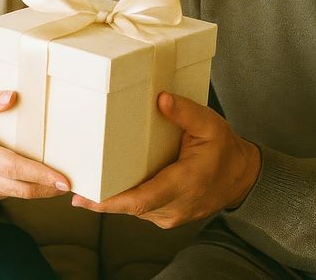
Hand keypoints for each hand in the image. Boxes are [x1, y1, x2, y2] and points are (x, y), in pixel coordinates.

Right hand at [0, 90, 69, 206]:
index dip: (41, 175)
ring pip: (14, 194)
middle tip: (73, 182)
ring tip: (57, 179)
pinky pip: (2, 195)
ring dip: (36, 189)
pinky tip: (29, 177)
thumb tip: (13, 97)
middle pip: (21, 188)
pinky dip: (18, 188)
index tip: (64, 179)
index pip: (14, 167)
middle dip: (49, 188)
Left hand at [71, 92, 260, 227]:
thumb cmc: (224, 149)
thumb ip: (186, 112)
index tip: (87, 198)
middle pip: (132, 208)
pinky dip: (126, 201)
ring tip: (86, 186)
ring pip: (135, 211)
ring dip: (113, 202)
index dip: (112, 203)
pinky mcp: (168, 217)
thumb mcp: (210, 125)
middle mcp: (176, 206)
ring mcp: (172, 216)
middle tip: (74, 189)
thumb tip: (162, 99)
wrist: (241, 177)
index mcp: (186, 183)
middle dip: (102, 201)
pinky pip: (142, 211)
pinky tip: (110, 189)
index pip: (142, 199)